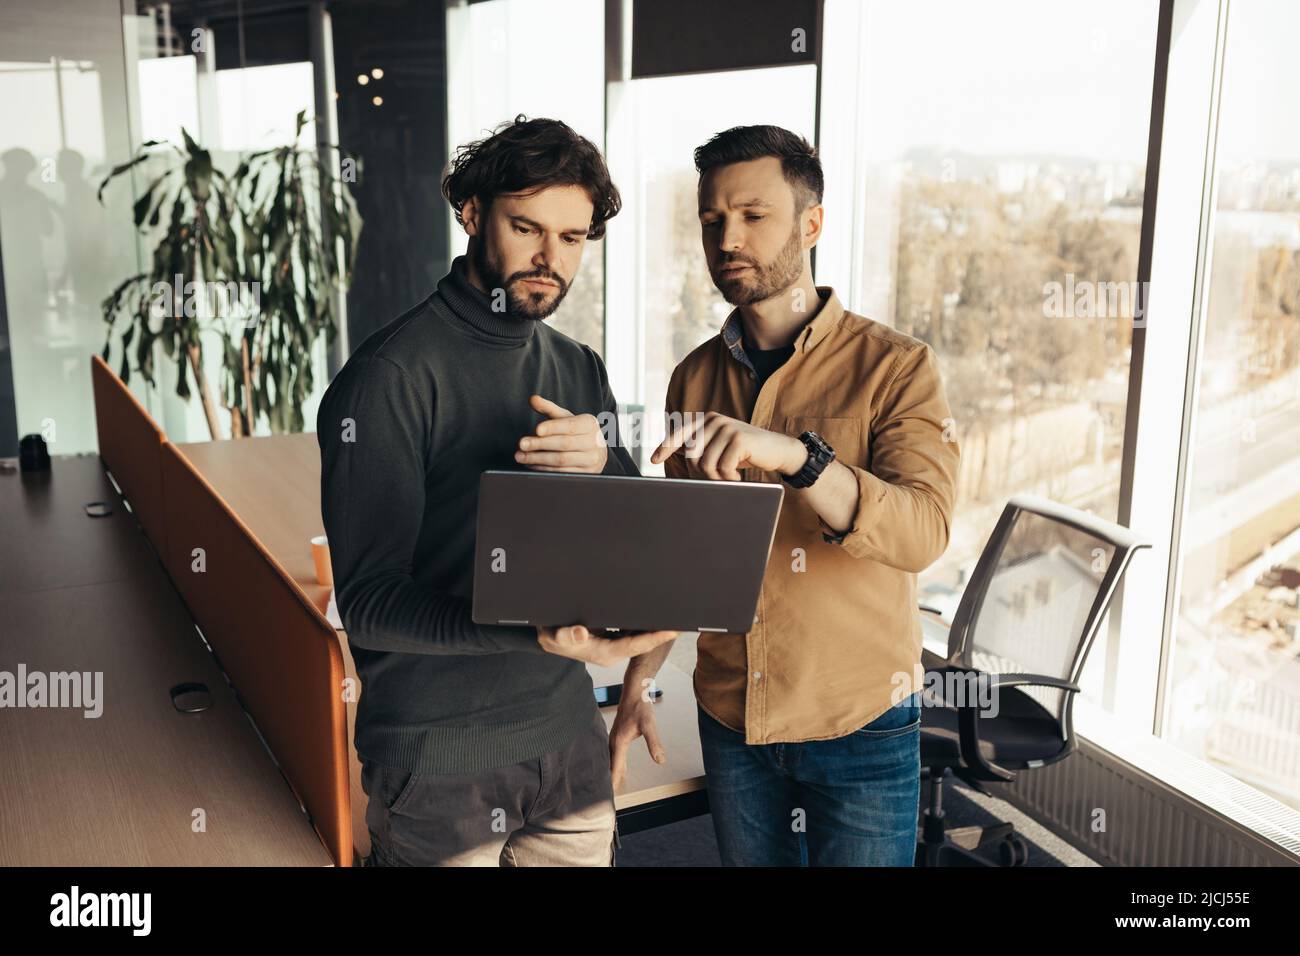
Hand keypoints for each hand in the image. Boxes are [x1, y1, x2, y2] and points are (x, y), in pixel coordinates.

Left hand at [516, 395, 607, 473]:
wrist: (595, 451)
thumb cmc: (576, 432)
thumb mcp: (565, 418)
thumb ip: (549, 408)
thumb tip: (532, 399)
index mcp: (590, 423)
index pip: (570, 426)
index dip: (553, 428)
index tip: (536, 430)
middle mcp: (595, 442)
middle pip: (564, 444)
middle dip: (540, 444)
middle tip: (522, 444)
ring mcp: (592, 459)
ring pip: (561, 460)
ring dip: (538, 459)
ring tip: (521, 456)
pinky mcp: (587, 474)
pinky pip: (562, 473)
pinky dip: (544, 469)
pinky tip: (532, 465)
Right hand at [536, 625, 677, 666]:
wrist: (549, 638)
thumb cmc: (552, 637)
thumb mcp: (554, 635)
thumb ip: (566, 635)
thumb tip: (580, 631)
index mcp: (604, 653)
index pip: (634, 646)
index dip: (653, 639)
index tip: (671, 630)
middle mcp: (612, 652)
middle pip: (642, 642)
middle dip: (662, 633)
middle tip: (683, 620)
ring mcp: (613, 646)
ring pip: (640, 637)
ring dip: (655, 628)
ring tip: (674, 615)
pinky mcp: (612, 639)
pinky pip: (633, 632)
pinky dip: (644, 624)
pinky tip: (655, 614)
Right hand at [609, 685, 665, 791]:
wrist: (634, 691)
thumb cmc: (641, 707)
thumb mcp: (649, 726)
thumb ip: (654, 744)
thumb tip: (661, 761)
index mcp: (619, 742)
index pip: (615, 766)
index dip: (614, 780)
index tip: (611, 794)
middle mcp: (613, 740)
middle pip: (610, 764)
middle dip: (610, 779)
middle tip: (609, 794)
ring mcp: (614, 736)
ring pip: (610, 758)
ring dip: (611, 770)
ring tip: (613, 783)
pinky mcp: (617, 733)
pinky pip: (613, 752)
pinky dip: (614, 761)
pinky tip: (619, 764)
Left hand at [650, 411, 806, 480]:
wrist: (778, 450)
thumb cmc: (746, 452)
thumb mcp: (721, 447)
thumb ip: (702, 448)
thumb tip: (678, 462)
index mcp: (706, 420)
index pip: (680, 433)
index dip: (665, 447)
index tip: (653, 460)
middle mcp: (714, 420)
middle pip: (692, 454)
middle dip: (699, 474)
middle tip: (715, 482)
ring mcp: (726, 427)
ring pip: (706, 463)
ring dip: (716, 478)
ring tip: (729, 479)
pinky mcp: (738, 439)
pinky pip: (722, 467)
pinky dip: (729, 478)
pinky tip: (737, 477)